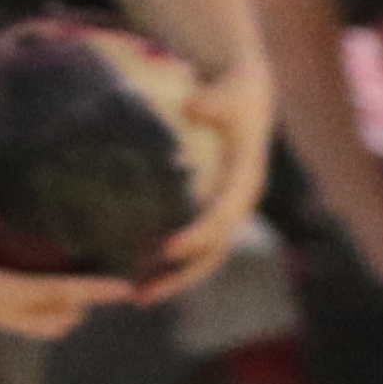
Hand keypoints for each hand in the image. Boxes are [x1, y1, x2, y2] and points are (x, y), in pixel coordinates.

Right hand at [0, 201, 133, 338]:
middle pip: (55, 317)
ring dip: (67, 313)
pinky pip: (27, 316)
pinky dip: (48, 309)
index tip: (124, 288)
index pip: (53, 294)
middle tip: (123, 292)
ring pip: (41, 323)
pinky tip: (58, 291)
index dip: (91, 291)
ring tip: (94, 297)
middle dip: (86, 308)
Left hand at [142, 63, 273, 301]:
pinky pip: (193, 243)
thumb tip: (196, 105)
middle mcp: (239, 202)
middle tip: (144, 293)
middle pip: (215, 251)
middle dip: (182, 275)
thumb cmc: (235, 87)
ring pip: (205, 257)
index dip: (199, 234)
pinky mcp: (211, 210)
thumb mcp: (232, 86)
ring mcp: (226, 210)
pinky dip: (169, 262)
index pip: (224, 216)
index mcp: (246, 178)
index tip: (168, 247)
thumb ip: (216, 98)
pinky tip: (135, 272)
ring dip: (173, 279)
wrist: (247, 93)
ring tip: (137, 297)